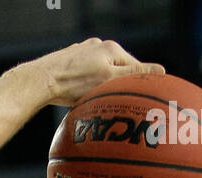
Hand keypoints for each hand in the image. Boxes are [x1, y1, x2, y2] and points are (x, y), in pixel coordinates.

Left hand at [27, 38, 164, 108]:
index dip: (138, 85)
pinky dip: (87, 87)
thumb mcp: (109, 79)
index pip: (134, 67)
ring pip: (100, 73)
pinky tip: (82, 99)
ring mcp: (82, 54)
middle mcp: (97, 47)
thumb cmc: (74, 82)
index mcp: (111, 49)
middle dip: (119, 87)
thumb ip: (134, 76)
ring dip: (102, 88)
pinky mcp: (69, 63)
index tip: (141, 101)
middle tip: (119, 107)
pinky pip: (85, 77)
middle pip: (117, 70)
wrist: (41, 81)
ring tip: (99, 105)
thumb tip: (161, 71)